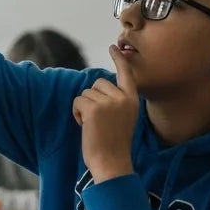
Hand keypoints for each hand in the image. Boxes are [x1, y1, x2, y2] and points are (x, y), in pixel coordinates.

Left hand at [72, 46, 138, 182]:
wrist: (112, 162)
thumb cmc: (114, 144)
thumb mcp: (123, 118)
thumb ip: (116, 102)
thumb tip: (98, 88)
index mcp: (133, 100)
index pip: (126, 74)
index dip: (119, 59)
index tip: (113, 47)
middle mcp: (123, 98)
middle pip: (98, 83)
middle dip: (92, 98)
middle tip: (98, 120)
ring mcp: (109, 102)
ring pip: (85, 93)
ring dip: (83, 107)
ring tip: (93, 125)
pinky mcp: (94, 108)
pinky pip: (77, 101)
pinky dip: (76, 112)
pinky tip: (85, 125)